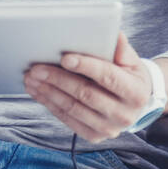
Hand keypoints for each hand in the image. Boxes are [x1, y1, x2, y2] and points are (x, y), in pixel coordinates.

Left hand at [22, 31, 152, 142]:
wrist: (135, 105)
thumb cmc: (129, 77)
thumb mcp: (132, 61)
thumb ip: (122, 49)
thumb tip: (112, 33)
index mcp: (136, 93)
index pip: (108, 77)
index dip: (86, 66)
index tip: (65, 58)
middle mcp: (124, 114)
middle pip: (85, 94)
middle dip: (58, 79)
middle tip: (37, 68)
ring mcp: (108, 128)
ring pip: (72, 108)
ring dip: (48, 92)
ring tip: (31, 78)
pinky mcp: (93, 136)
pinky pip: (67, 119)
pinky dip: (49, 104)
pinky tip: (37, 91)